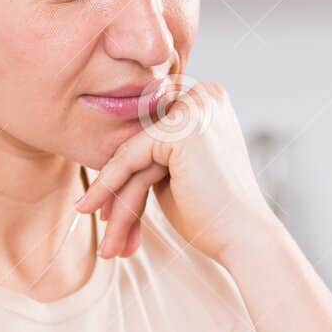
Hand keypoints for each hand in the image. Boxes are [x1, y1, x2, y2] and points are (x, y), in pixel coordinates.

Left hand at [75, 78, 278, 262]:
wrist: (243, 237)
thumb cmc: (212, 212)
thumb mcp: (175, 171)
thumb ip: (150, 150)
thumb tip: (106, 147)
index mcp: (206, 99)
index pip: (147, 127)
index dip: (123, 166)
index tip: (102, 202)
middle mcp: (204, 94)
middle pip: (139, 140)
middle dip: (115, 183)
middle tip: (98, 217)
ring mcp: (194, 106)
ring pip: (132, 152)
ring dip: (111, 194)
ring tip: (101, 233)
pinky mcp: (182, 126)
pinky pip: (130, 157)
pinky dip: (108, 185)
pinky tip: (88, 209)